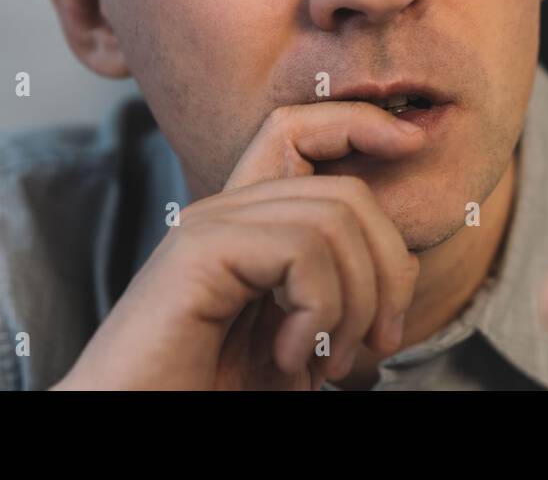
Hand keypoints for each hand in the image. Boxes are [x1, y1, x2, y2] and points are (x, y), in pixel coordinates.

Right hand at [53, 102, 423, 389]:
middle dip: (387, 272)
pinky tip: (287, 357)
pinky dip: (319, 312)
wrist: (134, 426)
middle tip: (374, 346)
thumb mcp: (299, 340)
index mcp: (247, 225)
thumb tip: (408, 262)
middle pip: (347, 191)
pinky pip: (303, 250)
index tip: (412, 143)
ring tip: (324, 363)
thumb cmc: (209, 392)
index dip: (359, 122)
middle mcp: (226, 213)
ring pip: (335, 219)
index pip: (301, 131)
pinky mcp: (199, 251)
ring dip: (354, 305)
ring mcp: (210, 226)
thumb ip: (342, 292)